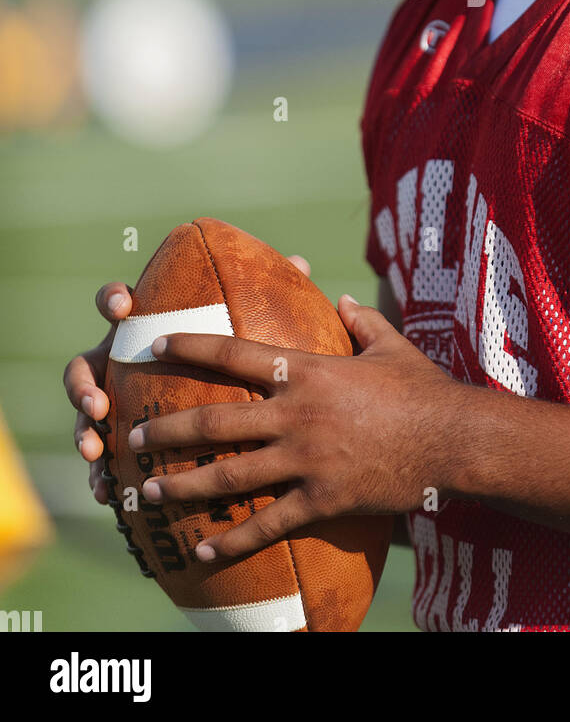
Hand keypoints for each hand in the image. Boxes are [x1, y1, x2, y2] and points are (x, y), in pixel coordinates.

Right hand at [63, 255, 310, 503]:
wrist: (238, 414)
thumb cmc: (246, 362)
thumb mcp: (257, 331)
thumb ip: (273, 297)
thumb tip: (302, 262)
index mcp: (144, 328)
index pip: (119, 303)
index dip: (114, 300)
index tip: (125, 308)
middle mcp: (120, 362)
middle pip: (87, 364)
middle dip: (82, 382)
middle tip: (98, 403)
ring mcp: (114, 401)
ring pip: (86, 414)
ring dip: (83, 430)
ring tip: (96, 451)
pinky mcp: (120, 440)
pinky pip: (101, 458)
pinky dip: (99, 473)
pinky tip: (107, 492)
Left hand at [128, 296, 465, 561]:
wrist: (453, 440)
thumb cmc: (423, 391)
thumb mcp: (391, 347)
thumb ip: (362, 322)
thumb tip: (343, 301)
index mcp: (307, 371)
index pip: (236, 354)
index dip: (193, 347)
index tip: (158, 345)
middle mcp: (296, 414)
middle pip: (215, 421)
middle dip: (168, 430)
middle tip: (132, 438)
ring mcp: (305, 460)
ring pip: (229, 474)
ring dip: (183, 485)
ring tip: (150, 493)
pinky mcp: (321, 499)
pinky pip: (267, 523)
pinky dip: (232, 540)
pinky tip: (203, 552)